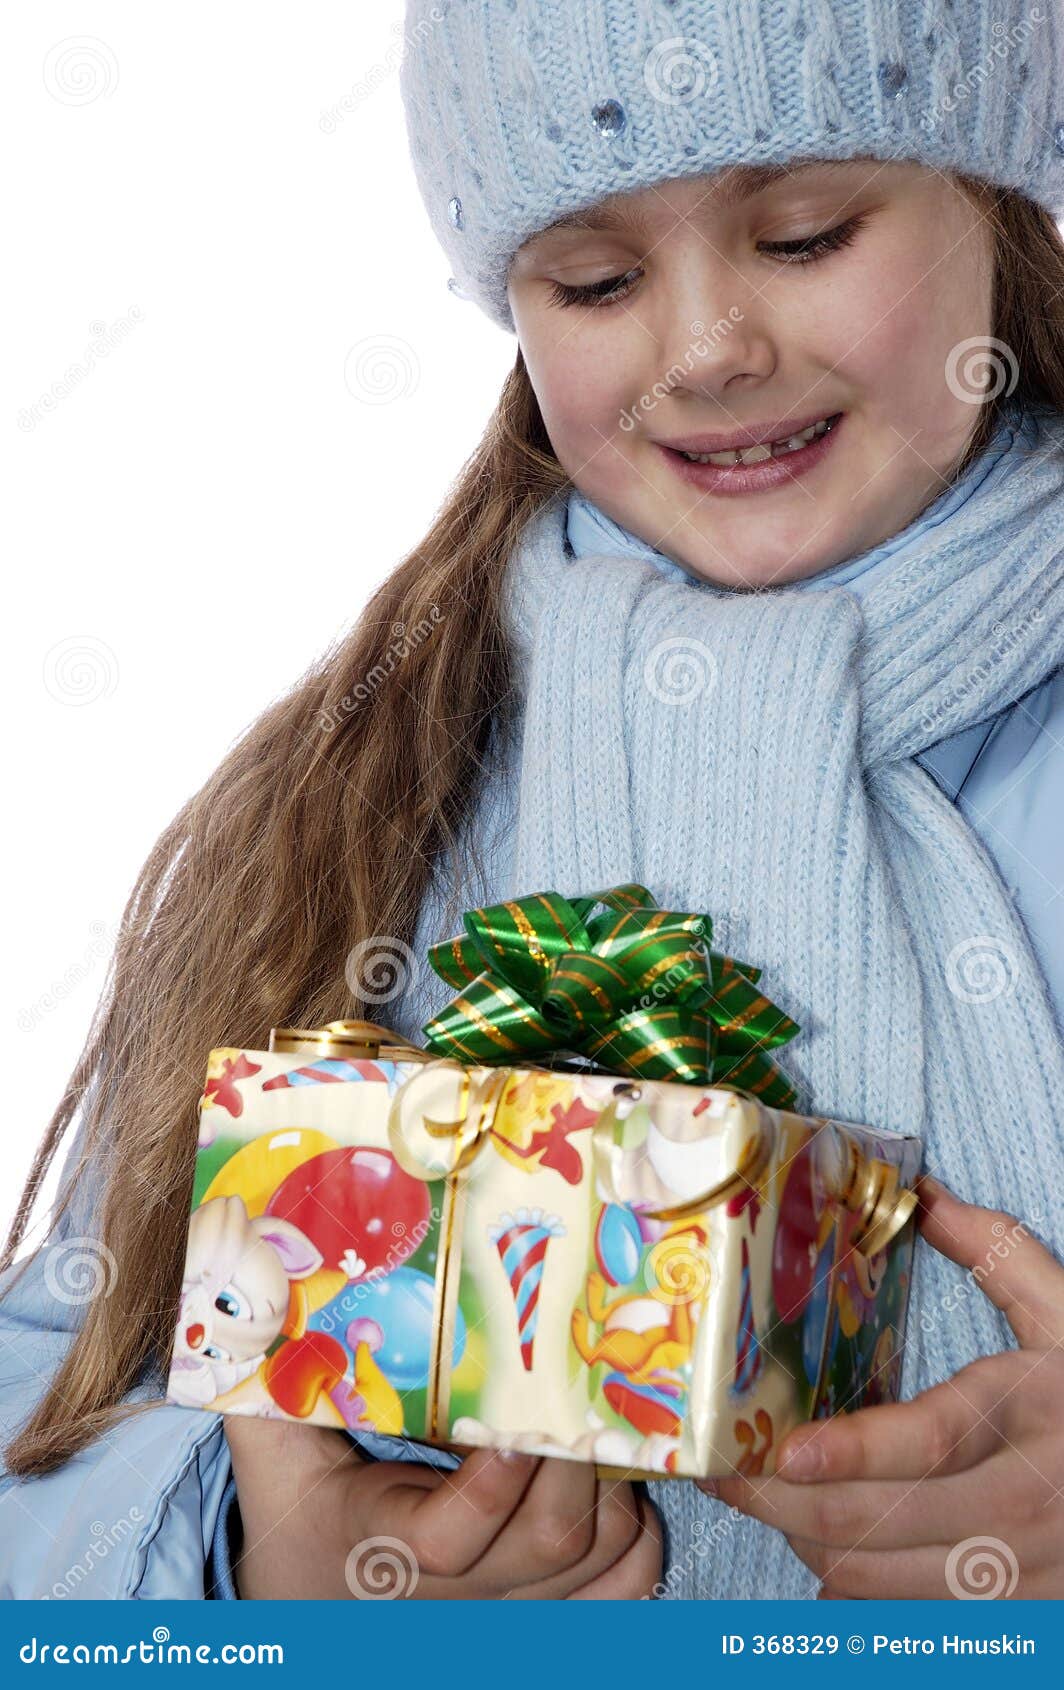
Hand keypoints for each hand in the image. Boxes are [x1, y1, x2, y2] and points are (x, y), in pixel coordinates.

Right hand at [225, 1415, 662, 1598]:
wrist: (318, 1608)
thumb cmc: (299, 1518)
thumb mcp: (270, 1451)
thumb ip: (260, 1376)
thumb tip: (250, 1275)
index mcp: (382, 1543)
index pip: (447, 1540)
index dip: (492, 1489)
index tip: (513, 1427)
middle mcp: (456, 1592)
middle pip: (546, 1546)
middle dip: (574, 1462)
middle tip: (579, 1391)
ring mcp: (510, 1610)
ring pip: (597, 1563)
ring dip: (611, 1487)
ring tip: (596, 1421)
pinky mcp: (549, 1615)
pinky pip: (625, 1592)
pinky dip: (637, 1539)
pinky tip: (616, 1483)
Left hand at [698, 1175, 1063, 1597]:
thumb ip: (998, 1252)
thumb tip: (919, 1190)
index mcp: (1025, 1417)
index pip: (930, 1444)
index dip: (853, 1453)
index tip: (784, 1447)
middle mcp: (1018, 1507)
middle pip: (876, 1522)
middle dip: (780, 1500)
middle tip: (721, 1468)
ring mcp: (1015, 1573)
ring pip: (876, 1578)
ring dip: (803, 1540)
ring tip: (760, 1494)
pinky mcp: (1014, 1616)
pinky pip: (905, 1612)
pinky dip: (849, 1584)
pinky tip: (820, 1543)